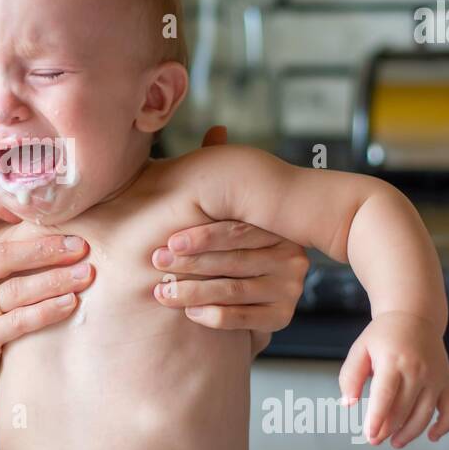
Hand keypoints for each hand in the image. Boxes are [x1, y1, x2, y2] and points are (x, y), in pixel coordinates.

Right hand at [0, 192, 94, 409]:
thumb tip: (48, 238)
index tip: (35, 209)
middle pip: (4, 255)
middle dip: (46, 247)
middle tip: (81, 246)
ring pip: (15, 289)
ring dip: (56, 280)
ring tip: (86, 275)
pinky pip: (19, 320)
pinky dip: (48, 310)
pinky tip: (70, 303)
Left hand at [151, 124, 308, 340]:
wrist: (263, 282)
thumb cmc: (236, 235)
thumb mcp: (234, 202)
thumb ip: (224, 170)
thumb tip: (218, 130)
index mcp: (278, 227)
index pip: (238, 232)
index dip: (202, 237)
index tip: (169, 241)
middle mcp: (292, 256)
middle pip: (233, 262)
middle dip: (190, 264)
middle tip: (156, 262)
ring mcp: (290, 287)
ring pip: (233, 290)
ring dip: (193, 292)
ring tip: (160, 291)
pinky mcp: (282, 315)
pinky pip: (244, 319)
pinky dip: (214, 317)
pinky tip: (188, 313)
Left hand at [338, 311, 448, 446]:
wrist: (414, 317)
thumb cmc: (384, 335)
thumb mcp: (360, 349)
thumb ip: (350, 376)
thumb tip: (348, 403)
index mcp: (393, 360)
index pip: (385, 395)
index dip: (377, 418)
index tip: (369, 434)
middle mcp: (418, 370)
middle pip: (403, 409)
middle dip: (388, 429)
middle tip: (374, 440)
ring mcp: (435, 378)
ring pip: (425, 414)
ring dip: (410, 433)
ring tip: (395, 442)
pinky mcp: (446, 382)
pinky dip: (443, 426)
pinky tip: (431, 437)